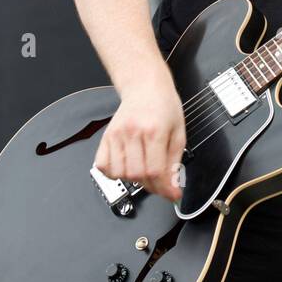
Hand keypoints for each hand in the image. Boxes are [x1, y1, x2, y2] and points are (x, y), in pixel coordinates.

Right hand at [95, 69, 185, 202]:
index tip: (171, 193)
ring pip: (119, 173)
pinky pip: (103, 166)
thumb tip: (173, 190)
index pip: (155, 170)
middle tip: (159, 182)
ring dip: (133, 180)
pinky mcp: (105, 137)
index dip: (164, 188)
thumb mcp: (178, 134)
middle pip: (136, 174)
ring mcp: (116, 135)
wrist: (145, 87)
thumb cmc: (164, 107)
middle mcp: (132, 132)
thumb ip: (175, 164)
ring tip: (144, 171)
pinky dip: (114, 172)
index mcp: (154, 130)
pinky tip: (126, 166)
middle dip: (151, 185)